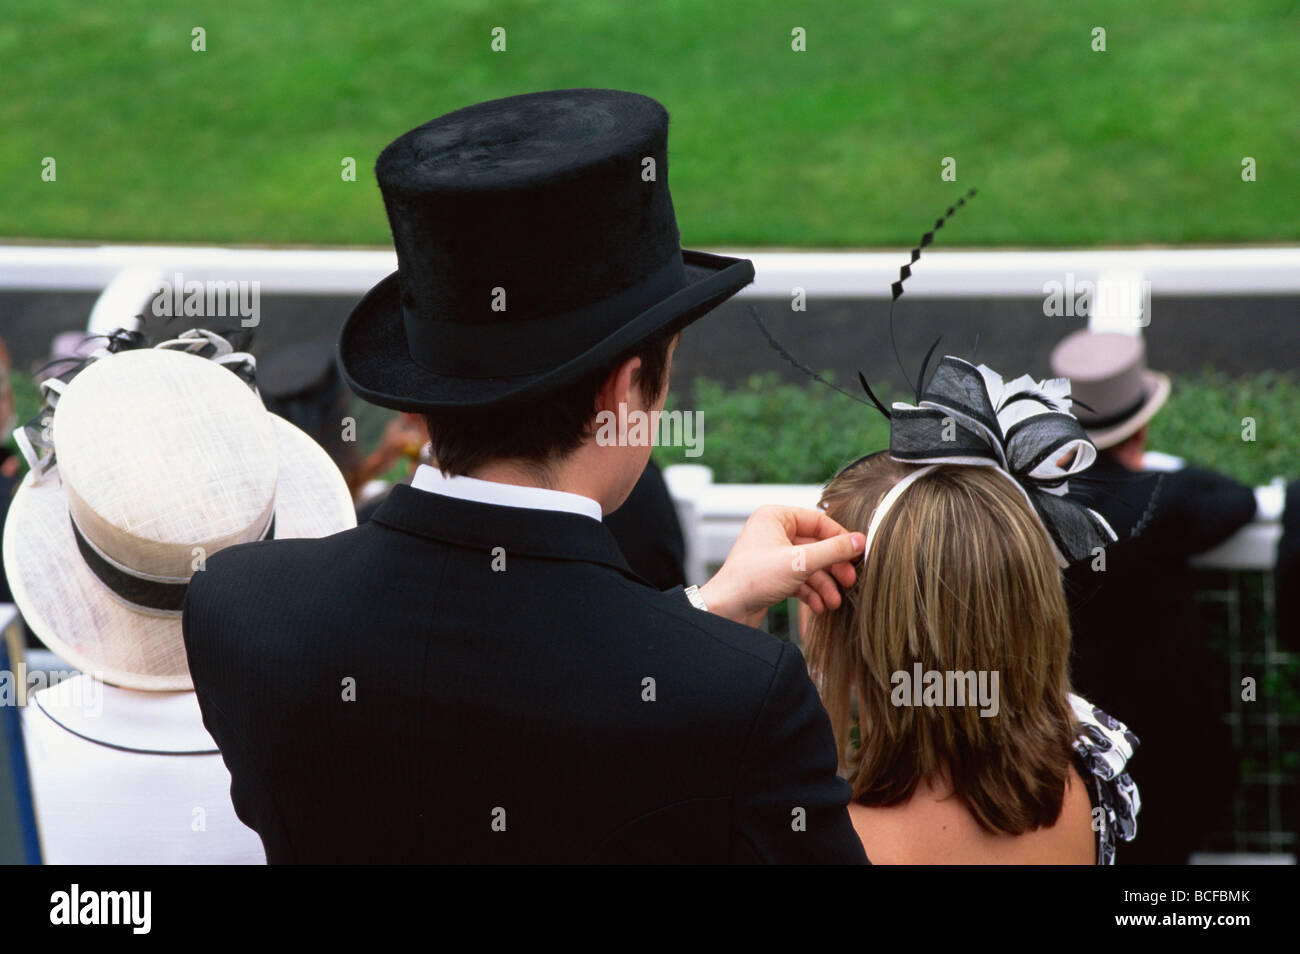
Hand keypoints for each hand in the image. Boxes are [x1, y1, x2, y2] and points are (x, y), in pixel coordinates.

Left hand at [699, 505, 864, 627]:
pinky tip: (820, 607)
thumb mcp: (800, 563)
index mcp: (775, 517)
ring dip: (825, 585)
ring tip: (834, 602)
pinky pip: (800, 579)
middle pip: (816, 545)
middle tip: (849, 582)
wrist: (726, 611)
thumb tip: (860, 541)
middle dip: (833, 567)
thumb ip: (833, 550)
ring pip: (810, 565)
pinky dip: (812, 592)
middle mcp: (774, 532)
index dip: (840, 538)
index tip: (858, 554)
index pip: (818, 521)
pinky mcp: (773, 576)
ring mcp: (773, 554)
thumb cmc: (754, 579)